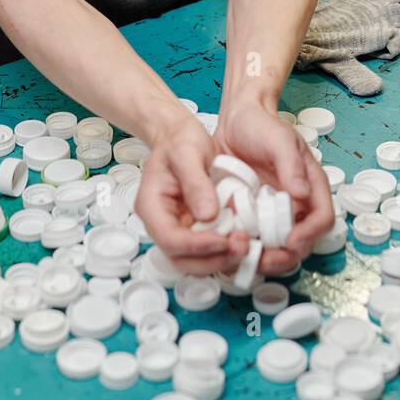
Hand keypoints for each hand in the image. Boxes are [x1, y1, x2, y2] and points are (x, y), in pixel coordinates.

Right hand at [135, 114, 249, 274]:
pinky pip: (209, 251)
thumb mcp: (187, 152)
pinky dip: (227, 252)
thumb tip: (208, 215)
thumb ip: (195, 182)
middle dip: (212, 259)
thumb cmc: (179, 140)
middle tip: (242, 246)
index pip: (169, 238)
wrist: (182, 137)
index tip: (223, 239)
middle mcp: (163, 224)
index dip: (196, 245)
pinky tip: (247, 242)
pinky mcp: (196, 230)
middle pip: (181, 259)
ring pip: (196, 262)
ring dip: (222, 260)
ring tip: (248, 245)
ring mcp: (179, 229)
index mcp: (151, 206)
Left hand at [215, 99, 333, 274]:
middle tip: (264, 259)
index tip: (290, 241)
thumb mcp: (279, 139)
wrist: (234, 122)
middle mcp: (294, 206)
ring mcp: (271, 214)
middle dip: (284, 257)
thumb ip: (291, 164)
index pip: (322, 219)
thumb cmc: (262, 126)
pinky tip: (228, 247)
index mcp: (310, 188)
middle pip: (300, 243)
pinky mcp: (250, 218)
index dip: (310, 234)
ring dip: (263, 259)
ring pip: (275, 249)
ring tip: (243, 257)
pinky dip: (242, 249)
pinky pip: (251, 241)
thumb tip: (302, 192)